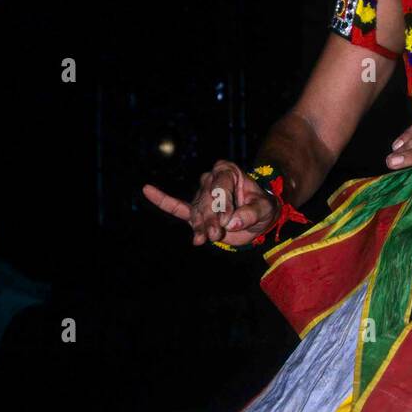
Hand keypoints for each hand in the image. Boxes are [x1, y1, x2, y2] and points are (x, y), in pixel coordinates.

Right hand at [142, 159, 279, 247]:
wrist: (258, 216)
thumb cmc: (263, 207)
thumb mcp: (265, 209)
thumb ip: (250, 214)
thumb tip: (231, 222)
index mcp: (228, 171)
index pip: (220, 186)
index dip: (222, 204)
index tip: (227, 220)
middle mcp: (211, 180)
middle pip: (205, 199)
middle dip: (210, 218)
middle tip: (216, 234)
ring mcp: (201, 195)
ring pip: (196, 211)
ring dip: (200, 225)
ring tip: (203, 239)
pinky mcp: (196, 211)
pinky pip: (177, 206)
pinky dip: (163, 200)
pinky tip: (147, 190)